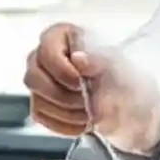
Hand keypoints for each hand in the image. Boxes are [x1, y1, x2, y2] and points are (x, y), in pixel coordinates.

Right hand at [24, 23, 159, 154]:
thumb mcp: (117, 64)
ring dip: (66, 113)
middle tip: (86, 101)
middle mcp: (43, 56)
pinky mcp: (41, 103)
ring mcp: (40, 81)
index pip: (46, 51)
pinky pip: (41, 117)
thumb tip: (77, 58)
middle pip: (33, 78)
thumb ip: (97, 58)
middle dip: (62, 96)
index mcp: (61, 35)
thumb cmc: (121, 75)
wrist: (127, 102)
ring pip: (36, 100)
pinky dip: (63, 124)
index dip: (62, 71)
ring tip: (90, 113)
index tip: (81, 82)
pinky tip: (83, 122)